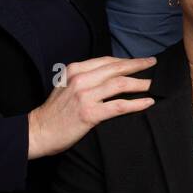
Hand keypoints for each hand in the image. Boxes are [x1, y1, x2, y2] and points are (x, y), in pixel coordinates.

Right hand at [27, 55, 155, 158]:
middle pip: (116, 68)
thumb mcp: (65, 87)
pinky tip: (148, 102)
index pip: (106, 61)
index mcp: (75, 70)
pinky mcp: (90, 113)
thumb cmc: (54, 113)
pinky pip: (119, 106)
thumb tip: (108, 77)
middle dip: (138, 65)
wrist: (38, 132)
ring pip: (120, 84)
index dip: (125, 60)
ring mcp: (85, 96)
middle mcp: (80, 79)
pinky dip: (137, 103)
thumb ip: (84, 79)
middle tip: (153, 63)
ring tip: (154, 85)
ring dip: (141, 83)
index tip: (140, 61)